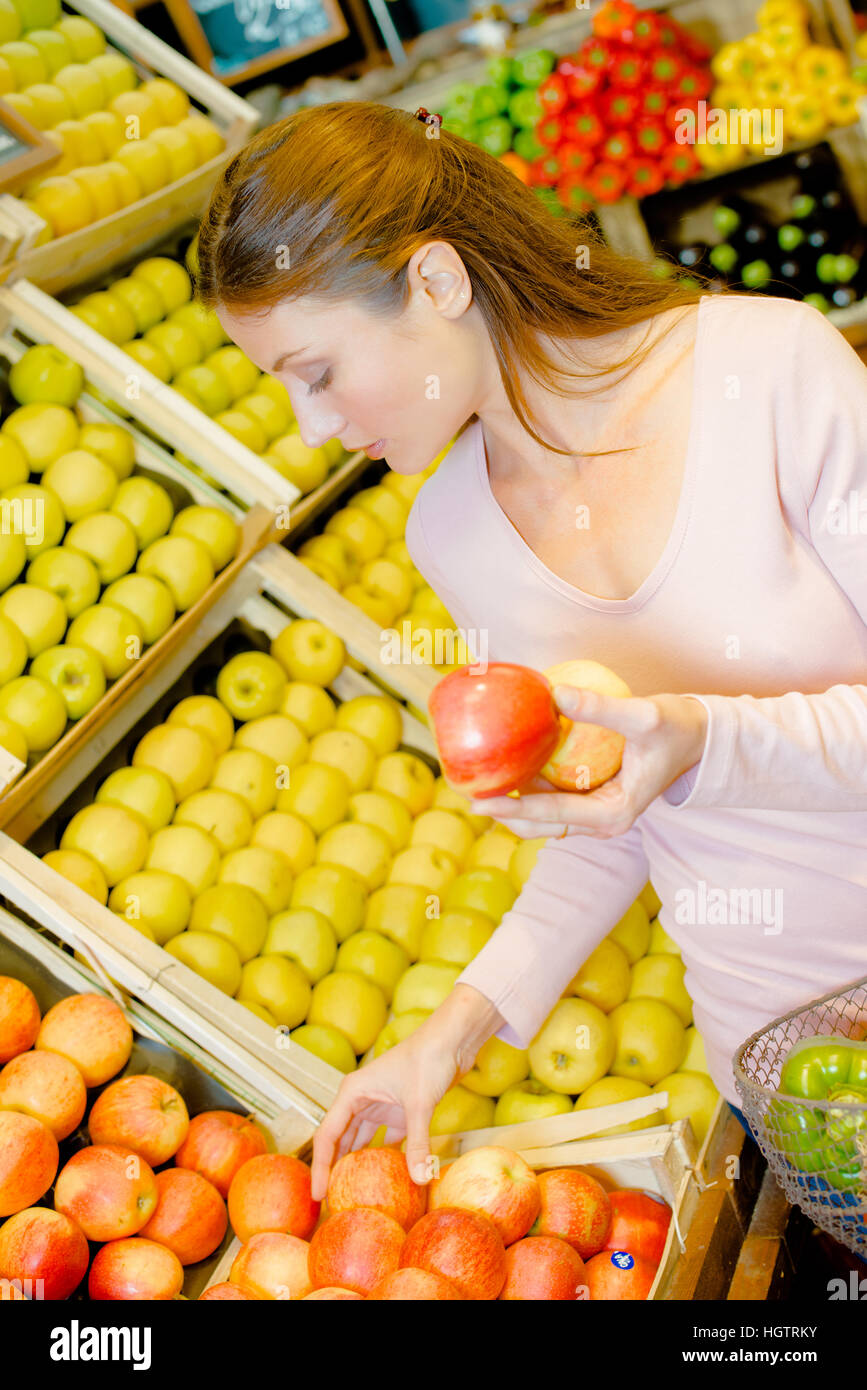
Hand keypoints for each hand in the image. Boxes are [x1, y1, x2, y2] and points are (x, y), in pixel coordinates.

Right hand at [310, 986, 503, 1199]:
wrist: (452, 1039)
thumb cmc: (428, 1059)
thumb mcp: (420, 1104)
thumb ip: (417, 1143)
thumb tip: (420, 1179)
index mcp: (352, 1093)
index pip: (328, 1136)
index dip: (321, 1167)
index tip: (318, 1195)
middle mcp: (360, 1099)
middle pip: (340, 1140)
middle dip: (335, 1170)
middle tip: (332, 1202)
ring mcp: (380, 1105)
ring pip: (360, 1141)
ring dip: (357, 1164)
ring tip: (352, 1194)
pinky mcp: (399, 1111)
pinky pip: (384, 1140)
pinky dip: (384, 1157)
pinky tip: (385, 1178)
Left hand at [472, 687, 707, 840]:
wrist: (701, 736)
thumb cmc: (677, 727)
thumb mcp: (642, 716)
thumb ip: (599, 708)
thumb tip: (552, 693)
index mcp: (614, 814)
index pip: (552, 814)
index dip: (512, 808)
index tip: (478, 799)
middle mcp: (604, 822)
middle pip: (541, 825)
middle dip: (504, 812)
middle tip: (466, 790)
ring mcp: (599, 814)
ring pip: (545, 817)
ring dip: (514, 802)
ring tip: (479, 779)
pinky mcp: (595, 800)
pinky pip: (555, 800)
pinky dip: (531, 788)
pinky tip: (509, 765)